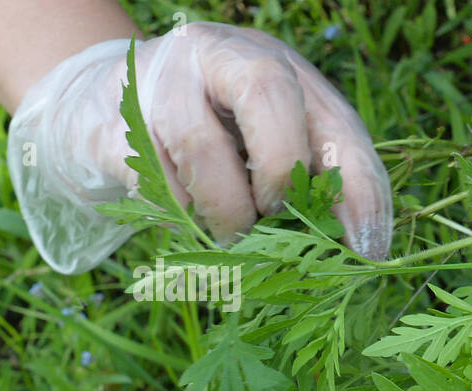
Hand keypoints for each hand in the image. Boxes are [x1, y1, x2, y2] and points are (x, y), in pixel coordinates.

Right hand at [7, 22, 391, 273]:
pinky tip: (190, 219)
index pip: (337, 123)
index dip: (358, 188)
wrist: (106, 107)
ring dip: (228, 213)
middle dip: (283, 173)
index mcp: (282, 69)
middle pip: (267, 90)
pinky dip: (182, 217)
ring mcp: (161, 82)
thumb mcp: (280, 149)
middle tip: (277, 216)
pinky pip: (153, 182)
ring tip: (235, 237)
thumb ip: (325, 187)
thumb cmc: (218, 138)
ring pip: (201, 146)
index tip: (365, 250)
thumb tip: (366, 251)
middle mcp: (223, 57)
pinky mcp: (112, 122)